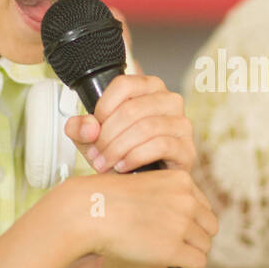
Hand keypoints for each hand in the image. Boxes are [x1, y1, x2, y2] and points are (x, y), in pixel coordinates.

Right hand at [60, 170, 217, 267]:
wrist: (88, 211)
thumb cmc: (104, 200)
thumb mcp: (142, 185)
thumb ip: (163, 198)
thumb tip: (175, 222)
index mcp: (180, 180)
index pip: (203, 206)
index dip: (194, 222)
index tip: (185, 232)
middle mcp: (186, 200)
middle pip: (209, 226)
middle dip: (196, 238)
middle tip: (182, 247)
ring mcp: (182, 224)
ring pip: (204, 247)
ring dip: (191, 255)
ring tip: (177, 260)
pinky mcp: (174, 249)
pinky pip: (198, 264)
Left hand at [64, 74, 195, 174]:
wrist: (145, 183)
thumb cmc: (124, 154)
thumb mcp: (95, 139)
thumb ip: (81, 128)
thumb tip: (88, 127)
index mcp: (149, 88)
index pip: (124, 84)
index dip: (103, 107)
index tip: (93, 128)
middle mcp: (169, 100)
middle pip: (131, 109)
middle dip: (107, 135)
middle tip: (95, 154)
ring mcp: (182, 124)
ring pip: (145, 127)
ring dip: (118, 148)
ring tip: (105, 162)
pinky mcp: (187, 149)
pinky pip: (160, 145)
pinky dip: (135, 157)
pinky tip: (123, 166)